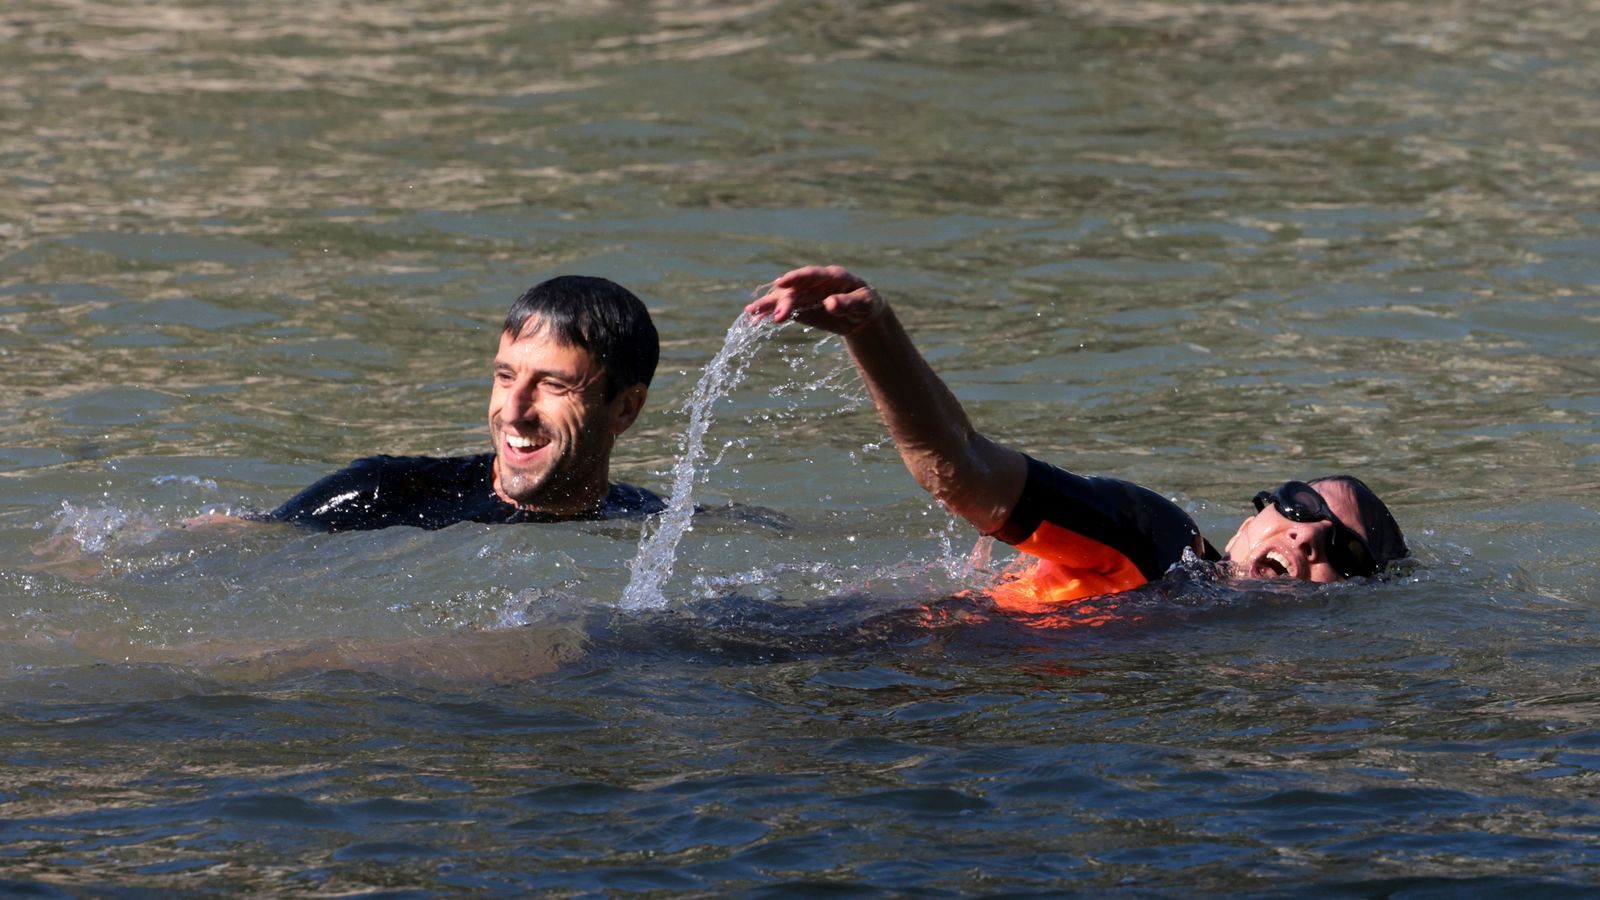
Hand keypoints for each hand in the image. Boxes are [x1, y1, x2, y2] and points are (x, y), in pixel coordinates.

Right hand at [745, 265, 886, 335]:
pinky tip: (756, 320)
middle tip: (776, 317)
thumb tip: (830, 303)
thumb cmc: (866, 305)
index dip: (795, 277)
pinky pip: (783, 309)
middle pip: (795, 289)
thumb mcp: (863, 305)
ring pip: (784, 297)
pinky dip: (770, 314)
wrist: (862, 314)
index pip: (811, 274)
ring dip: (768, 305)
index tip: (781, 282)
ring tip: (751, 313)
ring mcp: (806, 294)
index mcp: (832, 276)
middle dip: (783, 302)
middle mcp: (815, 283)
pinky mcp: (801, 306)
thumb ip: (847, 303)